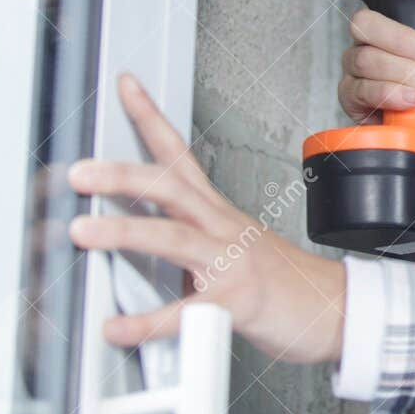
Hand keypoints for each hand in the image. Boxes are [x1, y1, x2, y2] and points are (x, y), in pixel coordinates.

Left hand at [67, 72, 347, 364]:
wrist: (335, 308)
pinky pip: (187, 313)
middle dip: (122, 175)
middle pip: (172, 188)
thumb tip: (130, 240)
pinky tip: (117, 327)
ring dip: (125, 231)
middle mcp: (223, 229)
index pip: (180, 156)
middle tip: (79, 171)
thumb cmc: (282, 281)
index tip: (125, 86)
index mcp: (218, 213)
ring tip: (82, 232)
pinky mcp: (236, 304)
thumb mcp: (232, 247)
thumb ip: (185, 240)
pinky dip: (148, 322)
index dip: (151, 117)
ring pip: (175, 238)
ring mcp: (231, 264)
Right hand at [327, 0, 414, 142]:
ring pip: (364, 58)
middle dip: (400, 41)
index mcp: (401, 18)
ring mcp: (362, 69)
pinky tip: (411, 101)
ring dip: (402, 72)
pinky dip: (389, 93)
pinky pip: (359, 90)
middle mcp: (376, 40)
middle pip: (364, 23)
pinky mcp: (357, 99)